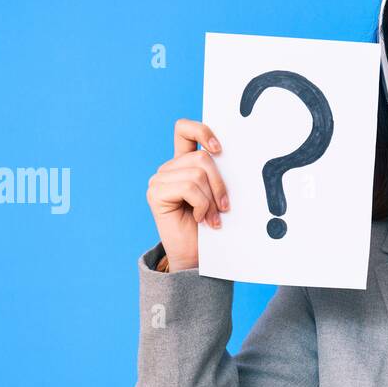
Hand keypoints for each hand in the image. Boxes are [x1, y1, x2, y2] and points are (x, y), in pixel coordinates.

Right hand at [145, 118, 228, 270]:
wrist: (196, 257)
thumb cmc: (210, 227)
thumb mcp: (217, 194)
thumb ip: (217, 173)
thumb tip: (231, 155)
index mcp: (184, 163)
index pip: (185, 129)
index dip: (202, 130)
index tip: (220, 149)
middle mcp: (169, 168)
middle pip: (202, 157)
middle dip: (219, 184)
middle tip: (224, 207)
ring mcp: (159, 180)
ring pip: (197, 173)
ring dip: (211, 200)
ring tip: (212, 217)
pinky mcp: (155, 193)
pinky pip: (189, 188)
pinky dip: (202, 205)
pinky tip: (200, 219)